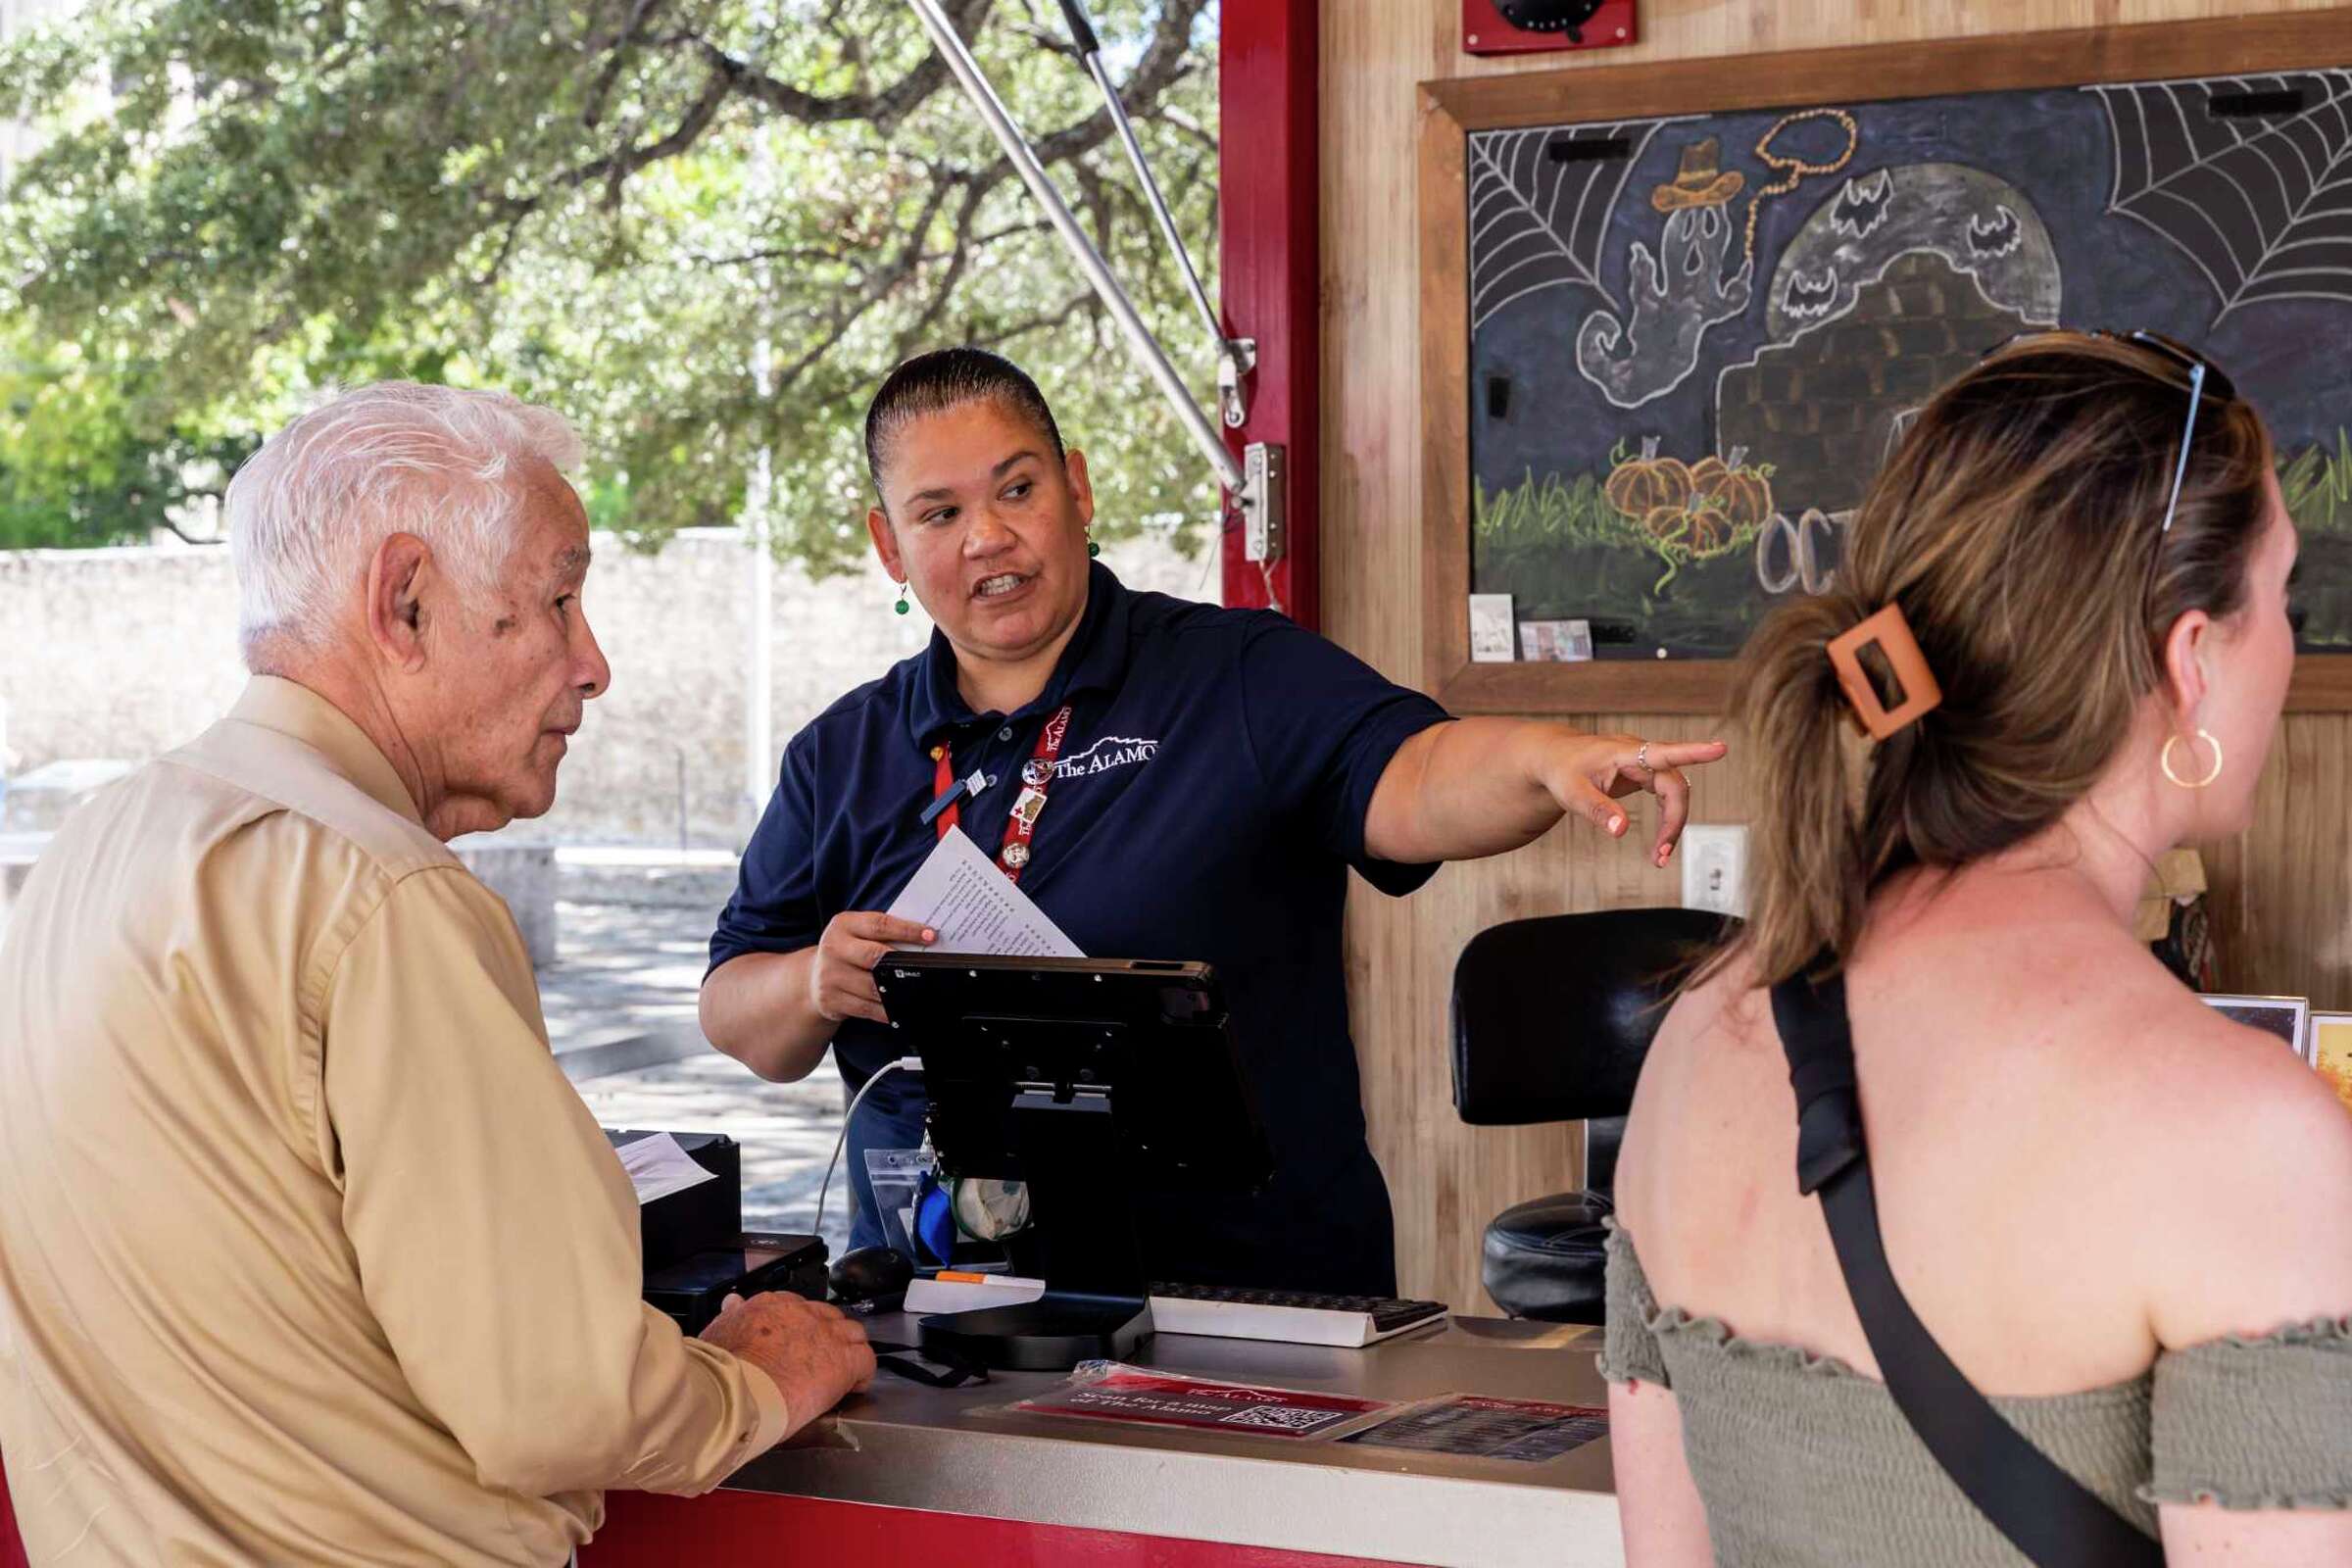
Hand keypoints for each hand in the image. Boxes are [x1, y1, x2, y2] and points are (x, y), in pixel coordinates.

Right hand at [700, 1291, 876, 1439]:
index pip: (796, 1307)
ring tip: (842, 1368)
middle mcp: (803, 1314)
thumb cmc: (723, 1370)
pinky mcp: (844, 1361)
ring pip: (851, 1332)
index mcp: (772, 1306)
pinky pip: (866, 1359)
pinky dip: (864, 1372)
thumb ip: (730, 1315)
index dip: (800, 1325)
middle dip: (827, 1334)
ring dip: (848, 1348)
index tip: (796, 1341)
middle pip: (827, 1316)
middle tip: (820, 1356)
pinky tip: (856, 1385)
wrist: (739, 1391)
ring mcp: (827, 1335)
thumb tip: (733, 1302)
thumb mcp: (718, 1332)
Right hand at [806, 911, 933, 1024]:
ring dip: (897, 991)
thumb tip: (925, 939)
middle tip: (926, 966)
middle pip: (874, 956)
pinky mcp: (831, 1001)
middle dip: (901, 962)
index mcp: (843, 925)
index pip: (879, 925)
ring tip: (919, 990)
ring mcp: (830, 976)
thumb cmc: (848, 953)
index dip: (907, 930)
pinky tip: (899, 1009)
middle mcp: (834, 948)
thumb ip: (884, 934)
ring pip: (872, 987)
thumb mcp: (857, 935)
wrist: (812, 979)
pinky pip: (867, 1008)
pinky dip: (887, 1011)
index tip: (931, 936)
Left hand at [1545, 735, 1727, 869]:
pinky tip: (1659, 843)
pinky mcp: (1644, 774)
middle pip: (1674, 786)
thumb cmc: (1562, 771)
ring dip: (1672, 824)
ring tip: (1660, 857)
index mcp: (1624, 752)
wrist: (1555, 758)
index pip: (1664, 752)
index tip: (1720, 748)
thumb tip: (1621, 831)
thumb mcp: (1572, 794)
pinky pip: (1665, 797)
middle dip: (1673, 821)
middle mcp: (1640, 754)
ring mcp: (1644, 764)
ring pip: (1673, 794)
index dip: (1694, 752)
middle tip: (1660, 856)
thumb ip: (1598, 811)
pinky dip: (1665, 820)